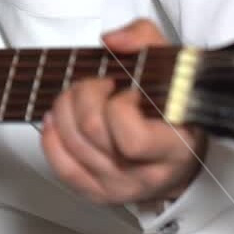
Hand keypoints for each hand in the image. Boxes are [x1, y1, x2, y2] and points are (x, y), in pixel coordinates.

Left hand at [40, 19, 205, 204]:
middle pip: (93, 133)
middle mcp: (149, 174)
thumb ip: (145, 39)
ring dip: (65, 109)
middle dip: (85, 96)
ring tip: (79, 96)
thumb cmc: (176, 109)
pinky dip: (51, 138)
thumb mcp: (173, 66)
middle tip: (97, 84)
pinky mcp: (100, 194)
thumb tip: (112, 40)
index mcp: (176, 146)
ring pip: (72, 145)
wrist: (181, 155)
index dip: (119, 105)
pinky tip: (57, 118)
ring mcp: (122, 187)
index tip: (125, 89)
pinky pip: (63, 169)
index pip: (131, 137)